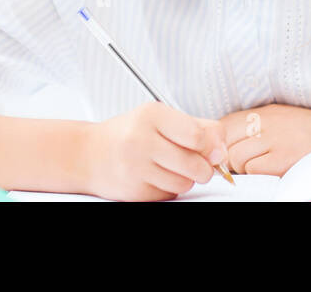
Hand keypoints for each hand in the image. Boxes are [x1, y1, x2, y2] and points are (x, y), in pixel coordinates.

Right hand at [81, 101, 228, 200]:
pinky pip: (169, 195)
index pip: (198, 136)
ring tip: (171, 168)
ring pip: (184, 183)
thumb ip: (197, 127)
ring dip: (186, 179)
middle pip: (195, 164)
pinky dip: (169, 189)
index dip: (213, 147)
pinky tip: (155, 176)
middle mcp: (141, 139)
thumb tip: (222, 150)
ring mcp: (135, 167)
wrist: (88, 154)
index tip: (214, 150)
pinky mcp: (133, 191)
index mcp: (152, 114)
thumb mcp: (160, 119)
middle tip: (199, 165)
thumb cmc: (129, 134)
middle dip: (204, 169)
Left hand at [218, 103, 310, 176]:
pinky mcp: (286, 157)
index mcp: (268, 111)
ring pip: (236, 156)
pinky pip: (253, 169)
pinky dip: (257, 176)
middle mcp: (269, 120)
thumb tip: (227, 144)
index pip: (225, 123)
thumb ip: (259, 127)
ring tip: (261, 170)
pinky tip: (272, 174)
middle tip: (240, 167)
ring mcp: (278, 138)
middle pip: (226, 139)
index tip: (227, 153)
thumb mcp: (286, 121)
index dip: (220, 141)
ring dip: (243, 169)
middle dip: (227, 156)